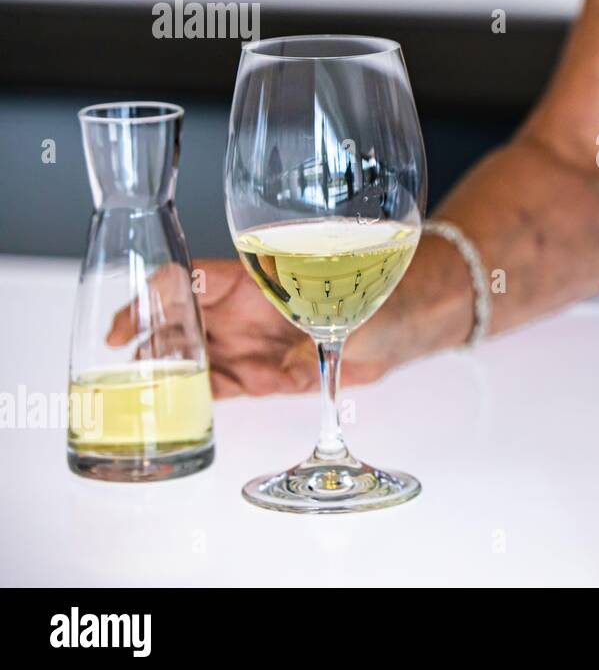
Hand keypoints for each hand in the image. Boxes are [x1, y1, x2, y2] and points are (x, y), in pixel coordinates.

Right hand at [109, 259, 398, 397]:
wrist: (404, 321)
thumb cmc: (376, 288)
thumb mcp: (345, 301)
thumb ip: (311, 332)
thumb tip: (286, 369)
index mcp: (246, 276)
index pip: (180, 280)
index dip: (146, 301)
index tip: (123, 330)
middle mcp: (238, 308)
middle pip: (175, 327)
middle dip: (164, 353)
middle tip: (167, 376)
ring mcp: (248, 340)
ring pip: (199, 365)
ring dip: (210, 381)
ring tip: (253, 377)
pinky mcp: (266, 372)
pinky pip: (233, 388)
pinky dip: (243, 392)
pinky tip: (273, 382)